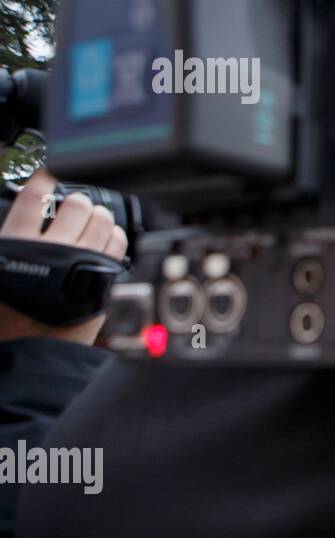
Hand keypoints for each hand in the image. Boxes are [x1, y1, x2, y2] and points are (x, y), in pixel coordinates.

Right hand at [0, 168, 126, 345]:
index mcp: (16, 245)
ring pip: (102, 221)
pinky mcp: (105, 279)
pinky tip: (108, 238)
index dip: (42, 182)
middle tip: (71, 208)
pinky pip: (119, 244)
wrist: (32, 359)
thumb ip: (9, 246)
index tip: (46, 177)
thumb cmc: (5, 323)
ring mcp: (84, 263)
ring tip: (91, 220)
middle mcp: (53, 249)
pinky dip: (115, 235)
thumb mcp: (0, 277)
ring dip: (97, 216)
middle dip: (75, 203)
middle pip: (75, 206)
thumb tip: (22, 217)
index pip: (32, 198)